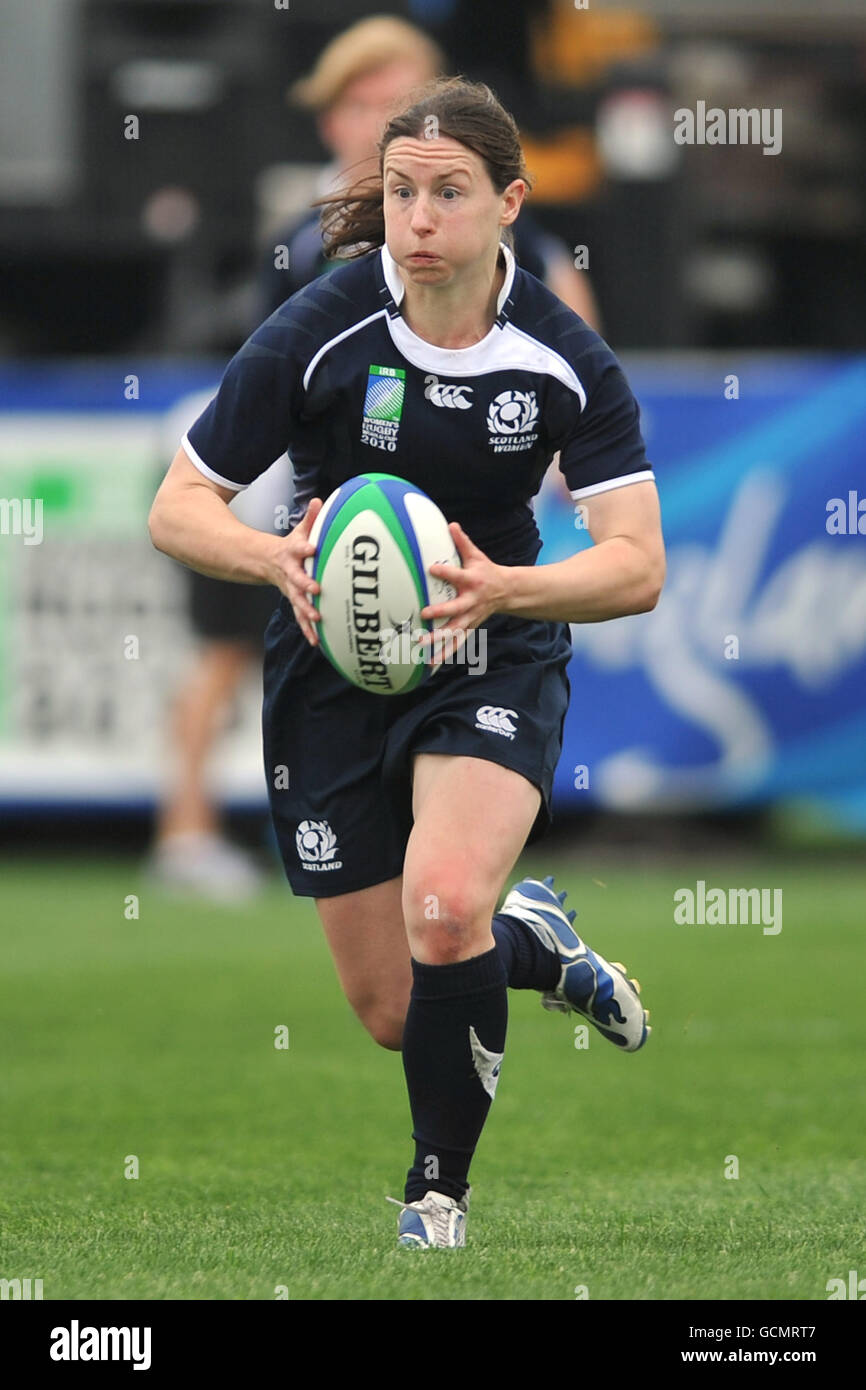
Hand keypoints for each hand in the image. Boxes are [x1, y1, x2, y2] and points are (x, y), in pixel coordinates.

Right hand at [270, 497, 323, 645]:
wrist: (266, 564)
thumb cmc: (290, 548)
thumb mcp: (299, 532)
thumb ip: (310, 518)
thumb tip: (320, 500)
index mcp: (292, 554)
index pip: (298, 548)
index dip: (304, 547)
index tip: (311, 548)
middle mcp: (290, 573)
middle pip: (296, 579)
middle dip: (305, 585)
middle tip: (316, 590)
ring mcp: (290, 589)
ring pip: (297, 601)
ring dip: (306, 612)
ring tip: (316, 621)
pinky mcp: (294, 601)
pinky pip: (300, 617)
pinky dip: (307, 629)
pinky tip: (316, 641)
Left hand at [420, 522, 508, 660]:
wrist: (507, 592)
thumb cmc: (487, 571)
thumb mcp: (477, 555)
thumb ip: (462, 542)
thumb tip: (451, 523)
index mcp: (472, 582)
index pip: (457, 576)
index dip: (445, 572)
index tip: (431, 568)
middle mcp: (472, 602)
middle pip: (456, 610)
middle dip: (441, 613)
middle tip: (424, 615)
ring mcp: (471, 617)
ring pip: (455, 631)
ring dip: (439, 640)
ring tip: (422, 645)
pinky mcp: (470, 627)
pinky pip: (457, 642)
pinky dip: (445, 653)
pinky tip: (431, 662)